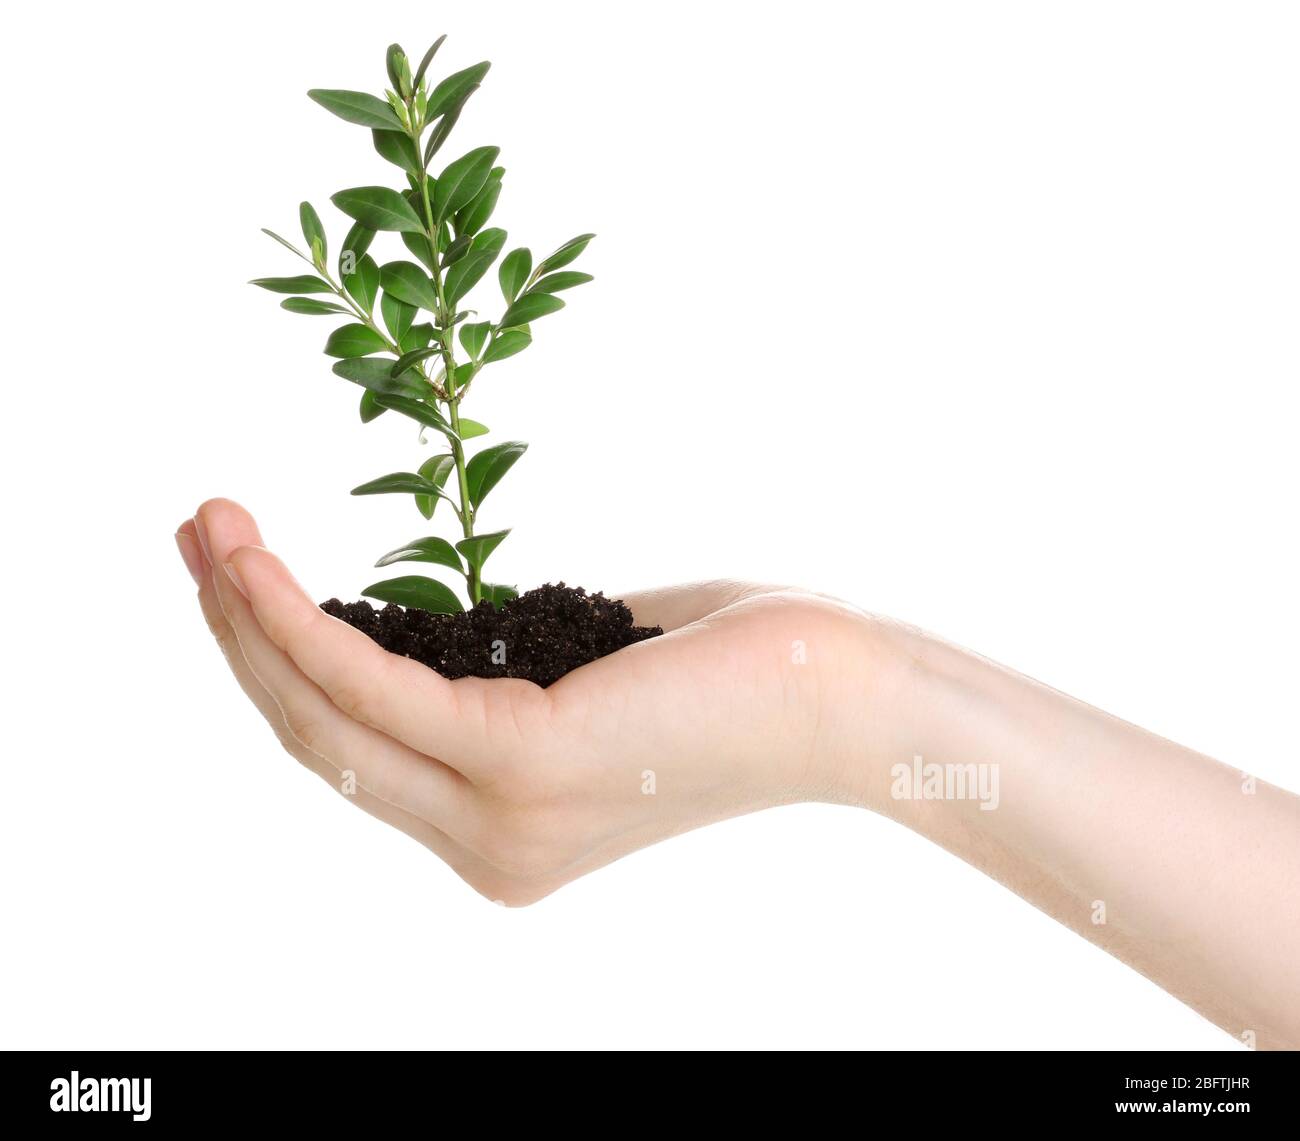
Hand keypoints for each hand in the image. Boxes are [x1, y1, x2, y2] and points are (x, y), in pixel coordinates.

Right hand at [175, 498, 876, 904]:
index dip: (279, 664)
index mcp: (505, 831)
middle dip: (242, 634)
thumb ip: (501, 670)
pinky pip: (376, 685)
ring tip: (204, 524)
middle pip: (321, 740)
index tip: (235, 573)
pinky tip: (253, 557)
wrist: (852, 696)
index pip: (359, 753)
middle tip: (193, 535)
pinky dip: (300, 618)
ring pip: (329, 716)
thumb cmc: (738, 669)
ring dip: (250, 614)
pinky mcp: (522, 762)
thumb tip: (434, 631)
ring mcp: (502, 817)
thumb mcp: (588, 669)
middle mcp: (490, 846)